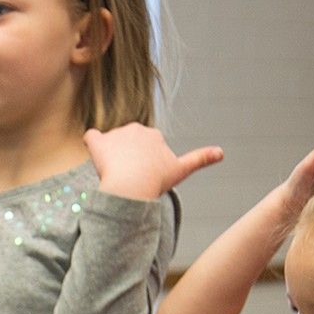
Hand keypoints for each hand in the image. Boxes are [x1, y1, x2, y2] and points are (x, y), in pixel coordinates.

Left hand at [84, 122, 222, 199]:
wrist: (133, 184)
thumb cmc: (157, 180)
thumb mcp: (181, 170)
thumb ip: (201, 159)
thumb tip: (222, 152)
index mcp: (154, 135)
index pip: (145, 148)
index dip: (143, 163)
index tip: (144, 176)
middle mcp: (135, 129)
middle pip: (127, 146)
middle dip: (127, 159)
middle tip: (129, 178)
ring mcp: (116, 134)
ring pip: (110, 145)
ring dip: (110, 158)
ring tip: (115, 175)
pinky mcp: (99, 141)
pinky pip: (91, 137)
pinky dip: (91, 144)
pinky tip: (94, 155)